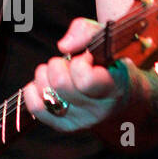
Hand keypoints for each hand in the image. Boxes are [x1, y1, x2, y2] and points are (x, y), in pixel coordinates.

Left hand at [23, 17, 131, 131]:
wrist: (124, 94)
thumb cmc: (113, 62)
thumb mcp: (108, 38)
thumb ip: (87, 32)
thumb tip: (63, 46)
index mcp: (114, 88)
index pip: (86, 80)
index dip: (79, 62)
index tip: (86, 58)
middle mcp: (98, 110)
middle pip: (61, 85)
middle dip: (58, 65)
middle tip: (68, 63)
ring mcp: (81, 122)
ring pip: (46, 96)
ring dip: (45, 76)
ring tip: (58, 72)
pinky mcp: (65, 126)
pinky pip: (37, 108)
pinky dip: (33, 91)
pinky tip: (45, 82)